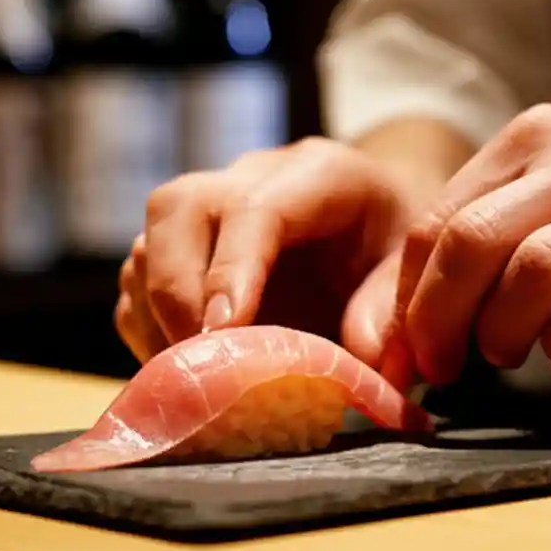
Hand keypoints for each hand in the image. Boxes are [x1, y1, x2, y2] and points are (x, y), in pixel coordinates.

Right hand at [115, 135, 423, 367]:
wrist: (377, 233)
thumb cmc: (395, 251)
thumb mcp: (415, 271)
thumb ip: (393, 309)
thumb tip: (362, 354)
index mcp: (317, 174)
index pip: (256, 209)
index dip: (231, 271)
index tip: (223, 333)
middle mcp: (248, 179)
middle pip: (177, 208)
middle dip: (176, 289)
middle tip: (200, 360)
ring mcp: (205, 213)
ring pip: (145, 246)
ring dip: (156, 318)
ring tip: (192, 376)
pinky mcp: (177, 253)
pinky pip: (135, 287)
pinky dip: (147, 332)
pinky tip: (185, 370)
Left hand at [396, 103, 550, 384]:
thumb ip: (486, 237)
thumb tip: (404, 323)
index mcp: (533, 139)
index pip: (436, 220)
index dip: (405, 297)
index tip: (401, 352)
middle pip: (471, 242)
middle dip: (437, 320)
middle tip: (440, 368)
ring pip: (533, 269)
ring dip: (501, 331)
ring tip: (507, 354)